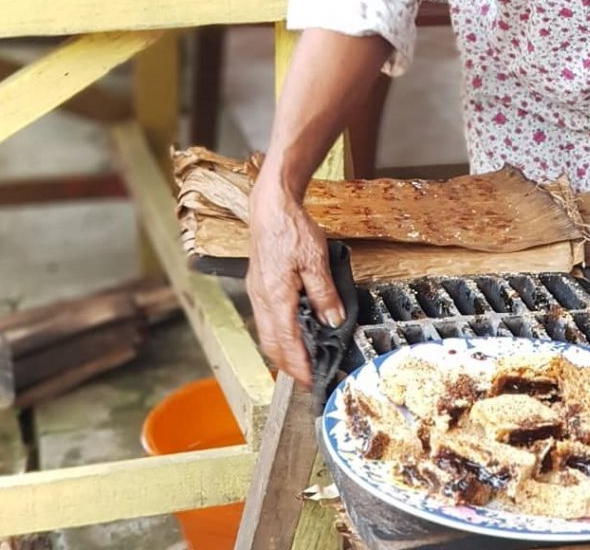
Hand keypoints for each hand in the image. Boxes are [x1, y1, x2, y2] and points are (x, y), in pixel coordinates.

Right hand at [246, 172, 345, 386]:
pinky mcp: (258, 286)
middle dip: (290, 365)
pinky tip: (293, 330)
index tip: (312, 382)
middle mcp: (261, 300)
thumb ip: (324, 294)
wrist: (270, 207)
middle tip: (310, 375)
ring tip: (304, 358)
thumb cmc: (291, 228)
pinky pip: (266, 320)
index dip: (300, 367)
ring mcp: (257, 293)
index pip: (287, 344)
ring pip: (267, 334)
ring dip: (284, 351)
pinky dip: (279, 334)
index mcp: (275, 297)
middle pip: (273, 345)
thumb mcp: (315, 260)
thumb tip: (333, 321)